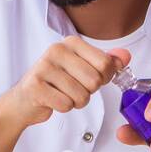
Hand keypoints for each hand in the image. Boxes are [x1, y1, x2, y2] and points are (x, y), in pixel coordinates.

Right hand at [2, 36, 128, 127]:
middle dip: (88, 92)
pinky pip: (66, 104)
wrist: (25, 100)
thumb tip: (125, 56)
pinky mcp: (35, 86)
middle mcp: (56, 50)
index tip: (91, 78)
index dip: (104, 78)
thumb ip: (106, 61)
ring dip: (76, 101)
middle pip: (95, 81)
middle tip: (73, 88)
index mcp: (71, 43)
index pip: (105, 63)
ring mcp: (44, 67)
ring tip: (62, 94)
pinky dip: (63, 107)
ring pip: (81, 95)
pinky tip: (53, 100)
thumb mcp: (83, 68)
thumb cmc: (57, 83)